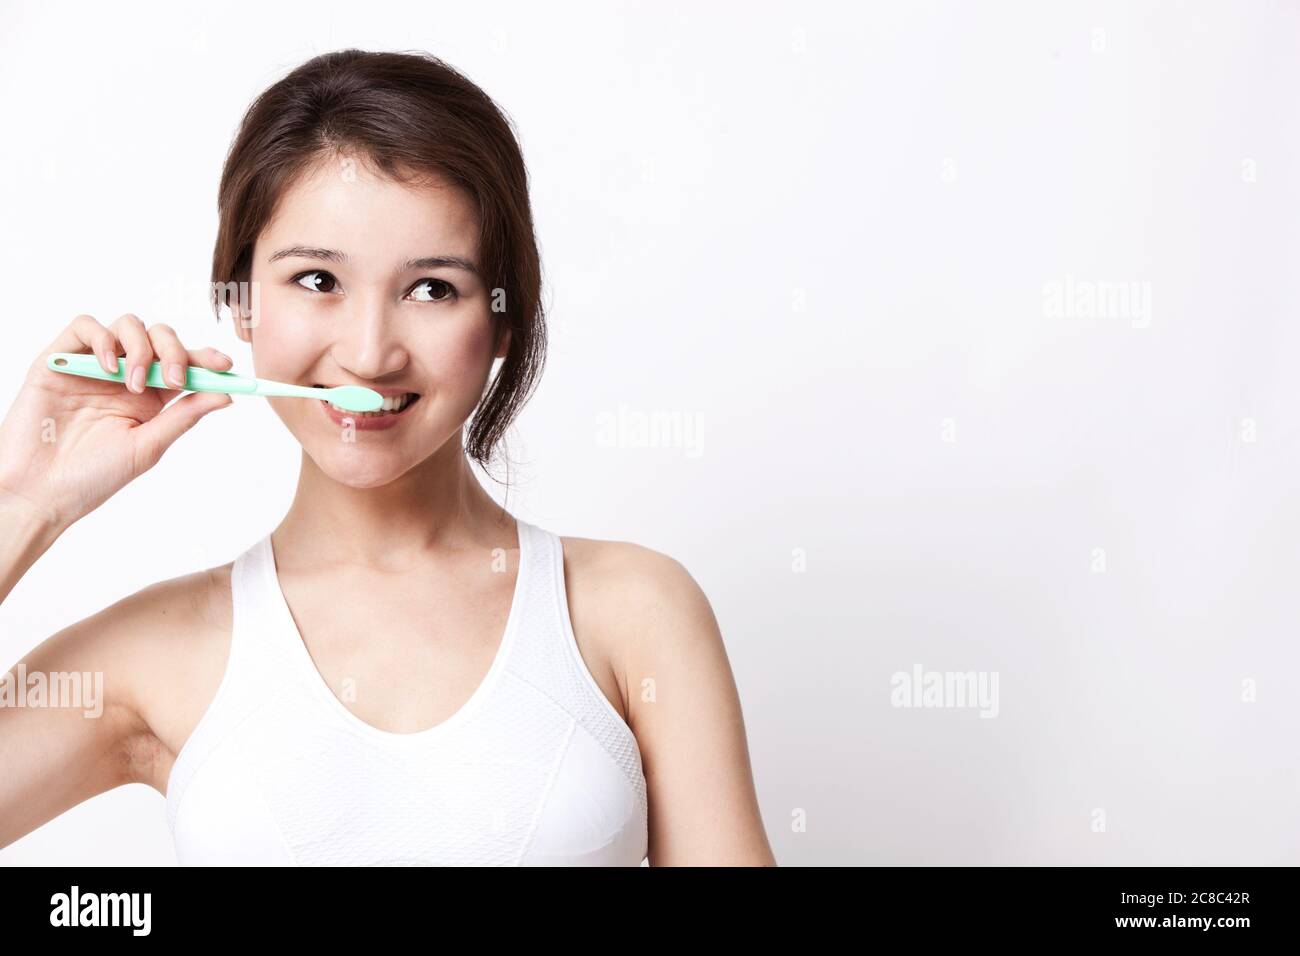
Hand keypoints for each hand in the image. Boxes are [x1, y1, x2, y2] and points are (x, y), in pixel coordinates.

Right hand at [0, 313, 234, 531]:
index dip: (206, 359)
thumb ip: (184, 417)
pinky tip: (108, 368)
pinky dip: (103, 339)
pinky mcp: (60, 359)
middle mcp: (125, 376)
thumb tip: (226, 396)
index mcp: (152, 397)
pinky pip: (85, 326)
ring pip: (128, 325)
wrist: (41, 490)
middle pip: (161, 338)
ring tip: (134, 384)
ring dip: (141, 348)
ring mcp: (93, 365)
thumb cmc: (94, 477)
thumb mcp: (148, 446)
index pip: (185, 365)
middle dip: (176, 351)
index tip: (226, 366)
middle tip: (176, 380)